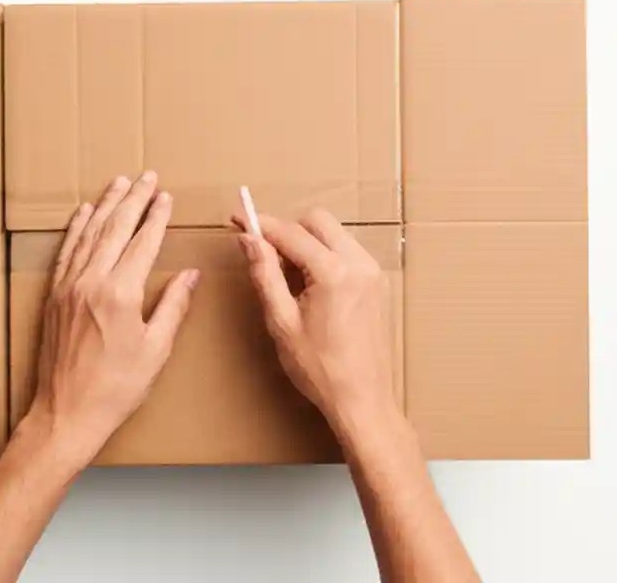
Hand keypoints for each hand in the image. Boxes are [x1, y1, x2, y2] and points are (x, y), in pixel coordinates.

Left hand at [26, 172, 200, 464]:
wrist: (67, 413)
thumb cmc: (116, 388)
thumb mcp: (156, 350)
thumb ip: (173, 306)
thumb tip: (189, 275)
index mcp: (121, 294)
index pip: (143, 242)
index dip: (157, 217)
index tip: (166, 196)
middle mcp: (92, 282)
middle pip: (116, 229)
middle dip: (134, 199)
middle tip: (147, 176)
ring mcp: (69, 287)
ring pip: (89, 234)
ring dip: (106, 205)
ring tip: (119, 183)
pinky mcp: (54, 296)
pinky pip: (66, 252)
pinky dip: (77, 229)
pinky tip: (84, 212)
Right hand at [236, 209, 395, 433]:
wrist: (363, 399)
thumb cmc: (320, 369)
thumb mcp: (282, 322)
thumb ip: (265, 274)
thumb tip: (248, 239)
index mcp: (334, 273)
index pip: (290, 232)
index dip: (261, 223)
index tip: (238, 217)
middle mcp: (359, 264)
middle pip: (317, 221)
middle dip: (287, 229)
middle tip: (263, 251)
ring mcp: (373, 272)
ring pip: (335, 233)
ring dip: (307, 241)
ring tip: (287, 275)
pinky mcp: (378, 283)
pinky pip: (348, 252)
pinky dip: (326, 255)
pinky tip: (311, 284)